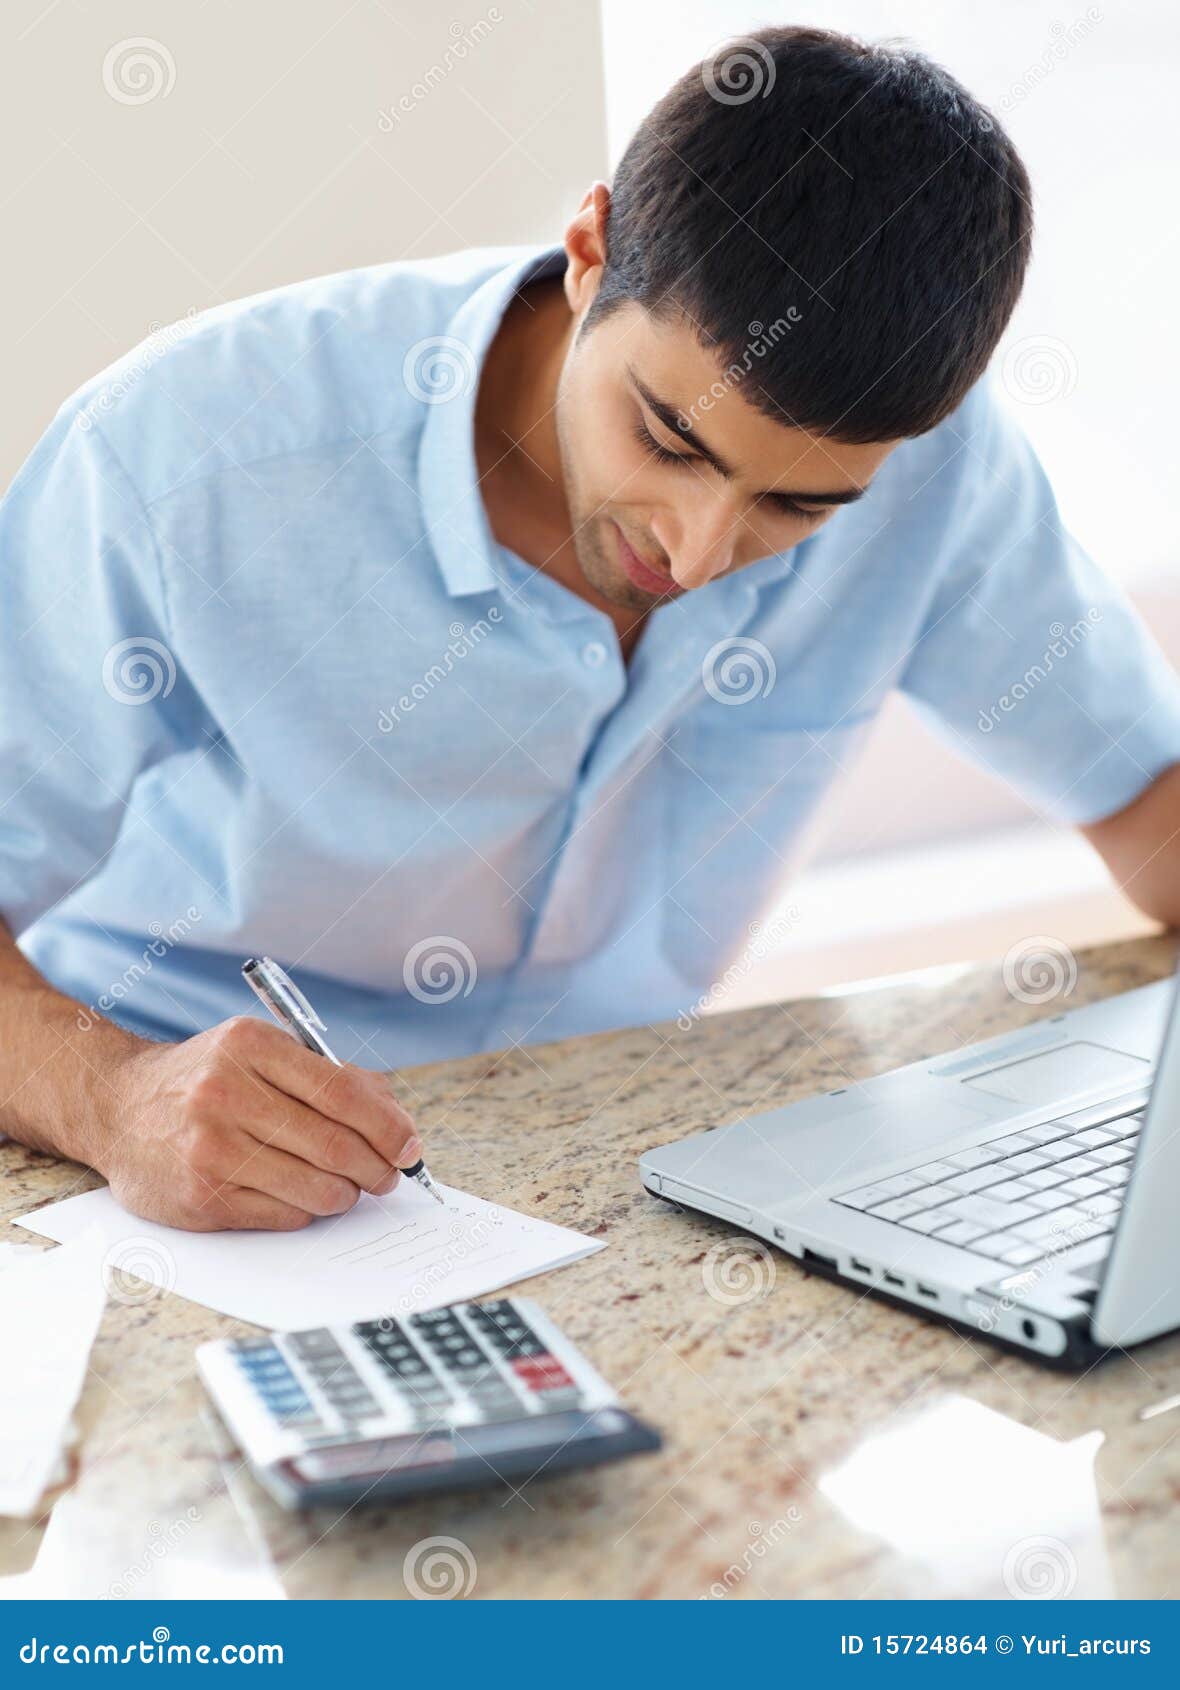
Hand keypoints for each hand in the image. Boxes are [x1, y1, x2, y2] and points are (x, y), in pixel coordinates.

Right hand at [98, 1016, 421, 1229]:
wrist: (117, 1108)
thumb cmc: (206, 1078)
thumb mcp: (260, 1053)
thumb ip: (329, 1076)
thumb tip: (396, 1118)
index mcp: (249, 1046)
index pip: (341, 1091)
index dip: (387, 1124)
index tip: (409, 1144)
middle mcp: (225, 1093)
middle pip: (334, 1144)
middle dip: (376, 1166)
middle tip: (388, 1175)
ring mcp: (210, 1148)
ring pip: (315, 1188)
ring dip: (345, 1194)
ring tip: (346, 1186)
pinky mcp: (201, 1198)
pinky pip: (284, 1216)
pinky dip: (306, 1210)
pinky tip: (300, 1195)